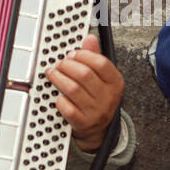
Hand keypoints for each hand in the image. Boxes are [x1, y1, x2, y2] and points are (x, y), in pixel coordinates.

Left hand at [46, 35, 123, 152]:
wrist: (99, 131)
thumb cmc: (98, 99)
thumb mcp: (102, 78)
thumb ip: (95, 56)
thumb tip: (90, 38)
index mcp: (115, 83)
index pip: (101, 63)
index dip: (83, 55)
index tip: (73, 53)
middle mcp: (108, 98)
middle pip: (84, 74)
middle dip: (67, 65)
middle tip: (60, 64)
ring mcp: (96, 112)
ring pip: (72, 89)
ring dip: (58, 78)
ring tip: (53, 74)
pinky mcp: (83, 123)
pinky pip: (67, 107)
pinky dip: (59, 99)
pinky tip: (58, 95)